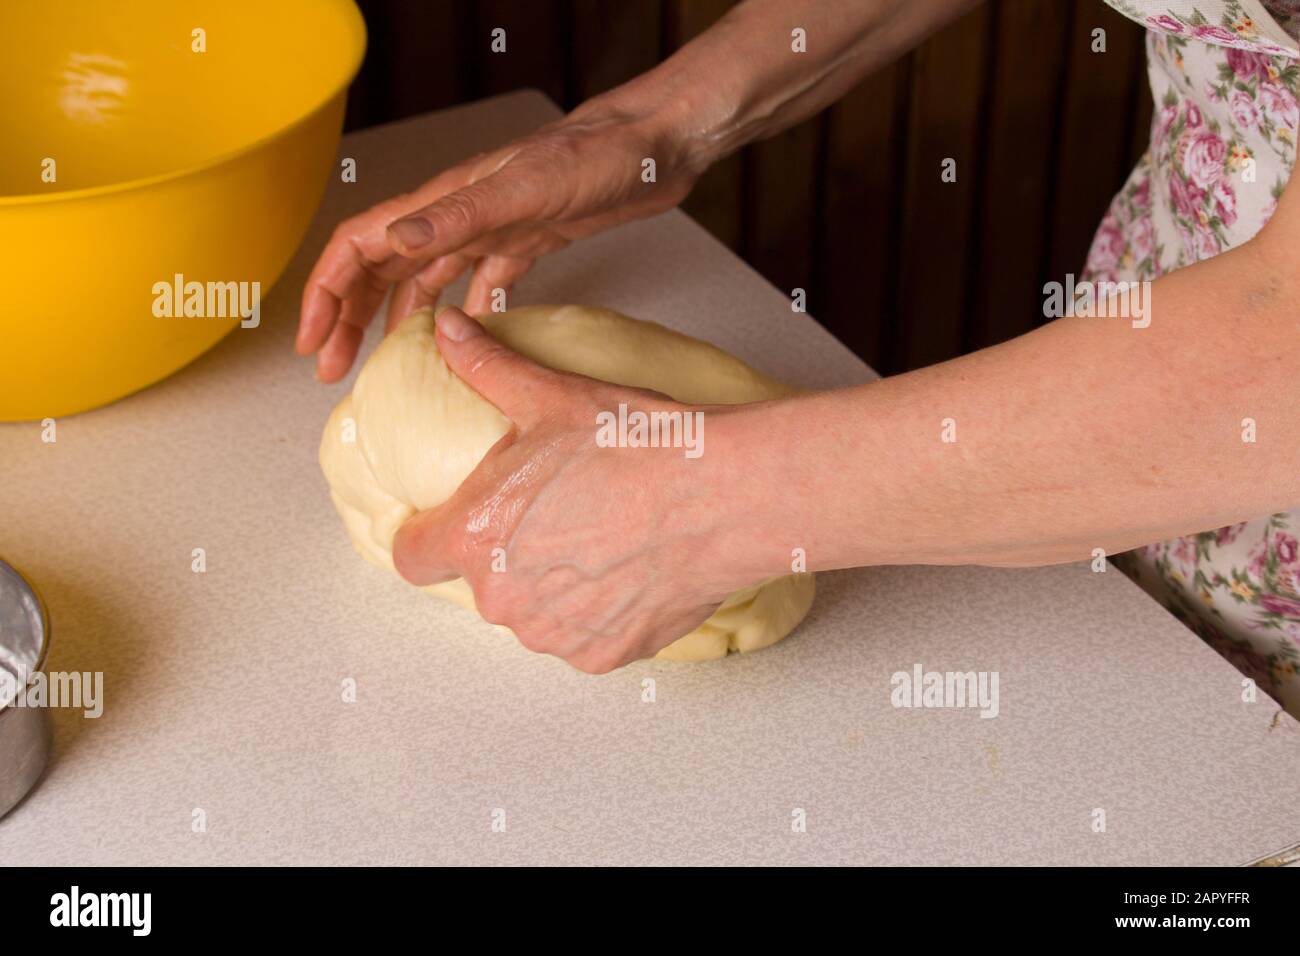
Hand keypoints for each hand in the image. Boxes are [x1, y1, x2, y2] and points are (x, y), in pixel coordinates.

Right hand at [295, 96, 702, 382]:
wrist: (653, 146)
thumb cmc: (593, 156)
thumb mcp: (521, 188)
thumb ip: (457, 215)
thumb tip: (394, 239)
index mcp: (441, 203)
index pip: (359, 246)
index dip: (327, 293)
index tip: (312, 341)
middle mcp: (455, 218)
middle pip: (381, 269)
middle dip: (349, 318)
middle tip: (335, 368)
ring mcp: (489, 232)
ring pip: (423, 281)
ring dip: (395, 321)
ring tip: (384, 365)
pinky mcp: (525, 245)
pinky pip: (478, 287)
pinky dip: (462, 318)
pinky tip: (461, 346)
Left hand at [391, 307, 743, 673]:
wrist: (724, 496)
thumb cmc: (636, 446)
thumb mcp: (551, 397)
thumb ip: (486, 368)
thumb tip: (445, 328)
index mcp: (475, 535)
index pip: (411, 556)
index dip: (427, 536)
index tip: (449, 522)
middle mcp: (503, 597)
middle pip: (484, 582)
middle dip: (510, 554)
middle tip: (559, 514)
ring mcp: (554, 634)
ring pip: (534, 614)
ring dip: (554, 587)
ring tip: (600, 540)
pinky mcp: (603, 655)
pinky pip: (583, 637)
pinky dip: (599, 613)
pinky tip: (630, 572)